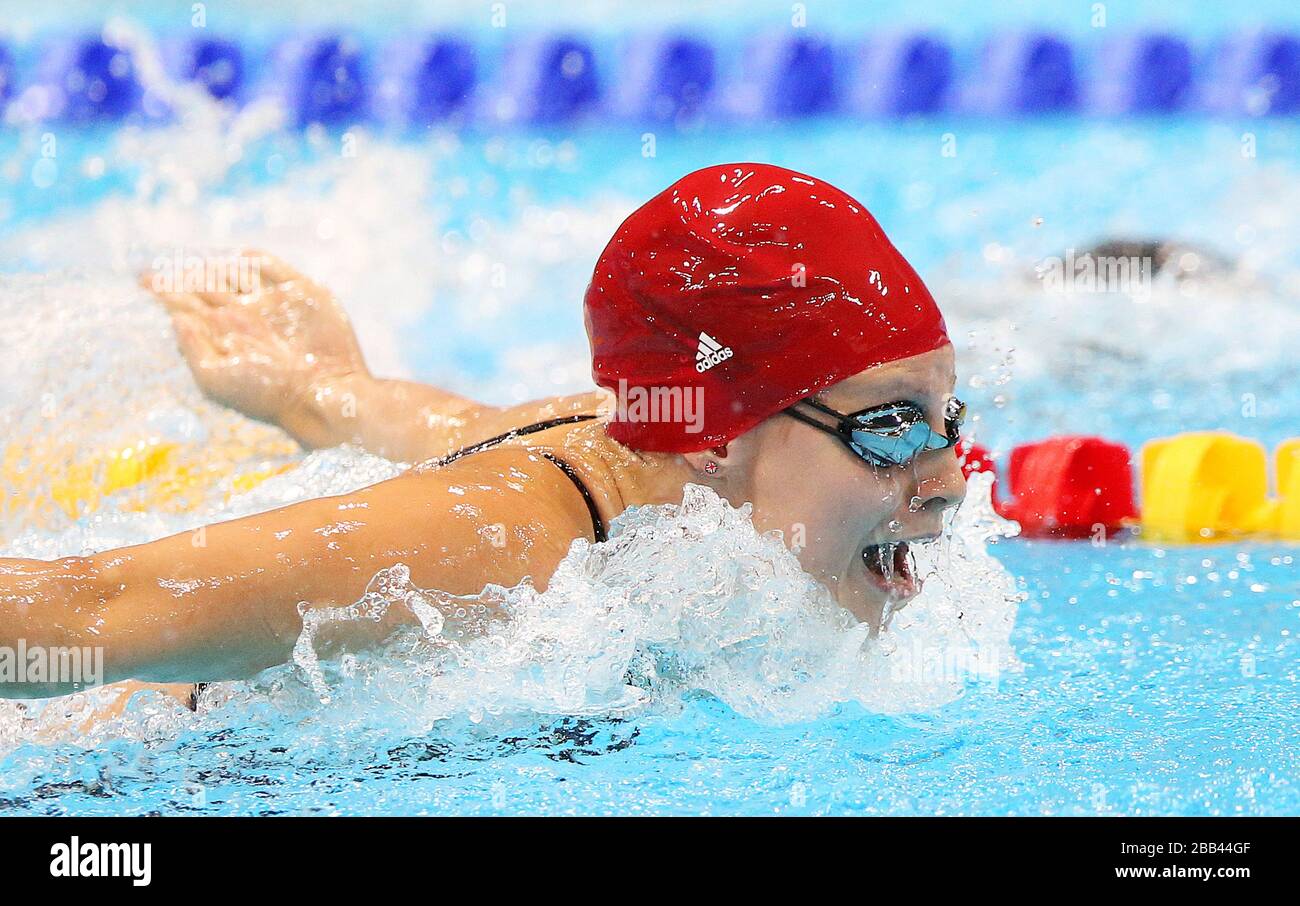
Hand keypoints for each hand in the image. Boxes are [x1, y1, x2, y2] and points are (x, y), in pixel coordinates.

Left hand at [141, 249, 368, 427]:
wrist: (324, 394)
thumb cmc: (268, 395)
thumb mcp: (216, 380)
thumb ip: (192, 349)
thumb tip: (174, 317)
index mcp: (222, 339)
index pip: (187, 308)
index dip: (164, 292)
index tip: (141, 279)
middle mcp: (245, 319)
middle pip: (206, 288)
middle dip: (181, 277)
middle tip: (155, 269)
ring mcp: (272, 305)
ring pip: (236, 275)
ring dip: (215, 267)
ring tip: (196, 265)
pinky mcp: (301, 294)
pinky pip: (275, 269)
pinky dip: (258, 260)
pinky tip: (242, 257)